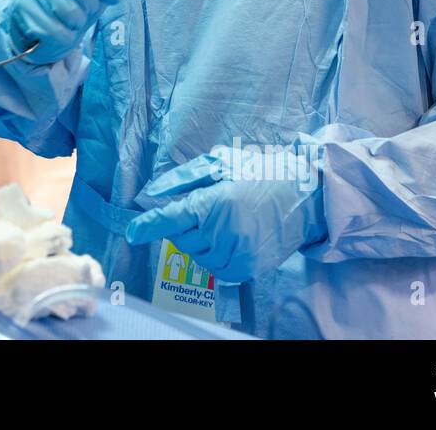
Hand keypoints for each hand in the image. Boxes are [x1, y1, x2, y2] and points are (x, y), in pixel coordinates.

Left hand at [126, 143, 327, 282]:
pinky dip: (215, 257)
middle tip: (204, 211)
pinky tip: (228, 239)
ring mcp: (238, 253)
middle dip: (184, 227)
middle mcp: (224, 231)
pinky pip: (218, 269)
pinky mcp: (249, 268)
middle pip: (182, 239)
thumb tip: (153, 193)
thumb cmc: (259, 174)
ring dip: (199, 243)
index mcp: (214, 202)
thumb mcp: (219, 165)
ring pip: (198, 257)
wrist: (303, 197)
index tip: (132, 234)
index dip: (148, 226)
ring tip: (220, 224)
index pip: (171, 219)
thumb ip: (182, 179)